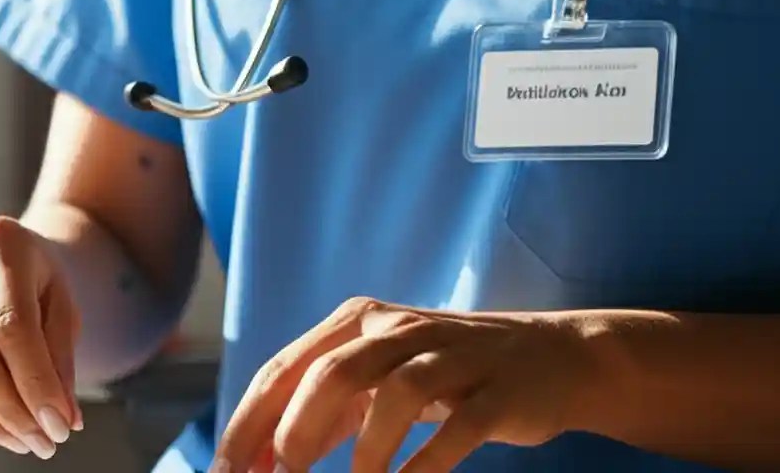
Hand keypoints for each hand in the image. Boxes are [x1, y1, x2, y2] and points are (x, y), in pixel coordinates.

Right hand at [0, 217, 82, 458]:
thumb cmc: (38, 284)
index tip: (58, 427)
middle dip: (5, 409)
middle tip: (38, 443)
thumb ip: (60, 359)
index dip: (35, 383)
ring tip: (13, 440)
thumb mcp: (64, 307)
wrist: (5, 257)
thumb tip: (61, 421)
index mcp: (0, 240)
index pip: (12, 324)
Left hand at [213, 298, 597, 472]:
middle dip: (295, 433)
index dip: (250, 422)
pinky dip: (426, 462)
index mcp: (358, 322)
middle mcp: (398, 329)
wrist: (554, 356)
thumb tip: (261, 460)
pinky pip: (457, 427)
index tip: (226, 470)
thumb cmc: (447, 374)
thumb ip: (324, 411)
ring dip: (365, 451)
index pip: (286, 368)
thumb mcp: (377, 379)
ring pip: (393, 393)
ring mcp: (451, 355)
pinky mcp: (496, 389)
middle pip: (331, 374)